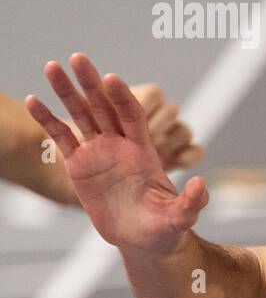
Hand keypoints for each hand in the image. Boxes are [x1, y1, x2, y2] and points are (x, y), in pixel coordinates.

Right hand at [24, 53, 208, 253]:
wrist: (144, 240)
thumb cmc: (166, 227)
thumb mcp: (180, 217)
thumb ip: (191, 201)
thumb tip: (200, 184)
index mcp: (144, 151)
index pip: (132, 116)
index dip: (122, 97)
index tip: (111, 77)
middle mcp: (121, 145)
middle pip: (105, 107)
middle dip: (92, 83)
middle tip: (78, 58)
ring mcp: (99, 152)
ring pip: (81, 115)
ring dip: (67, 91)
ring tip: (51, 66)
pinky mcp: (80, 165)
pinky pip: (62, 138)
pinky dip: (48, 119)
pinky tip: (33, 99)